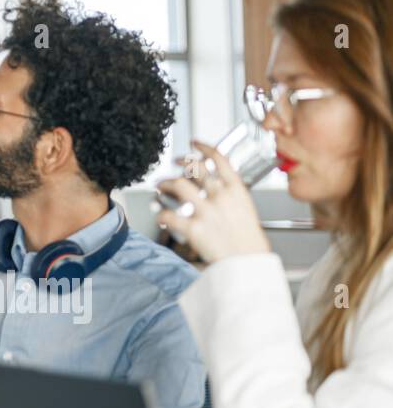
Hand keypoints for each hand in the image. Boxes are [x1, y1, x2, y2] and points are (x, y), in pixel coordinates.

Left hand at [156, 141, 270, 263]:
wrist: (248, 263)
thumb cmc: (248, 241)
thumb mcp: (246, 210)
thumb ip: (230, 196)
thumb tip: (215, 187)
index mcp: (237, 190)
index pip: (219, 159)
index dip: (204, 147)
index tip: (195, 143)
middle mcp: (221, 197)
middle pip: (194, 168)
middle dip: (180, 162)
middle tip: (173, 163)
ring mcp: (206, 211)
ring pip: (178, 185)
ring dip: (165, 183)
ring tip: (160, 186)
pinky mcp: (194, 228)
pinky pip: (169, 215)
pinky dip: (160, 213)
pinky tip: (159, 214)